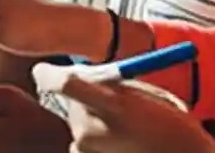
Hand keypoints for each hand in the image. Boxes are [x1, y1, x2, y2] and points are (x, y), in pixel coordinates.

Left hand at [55, 76, 214, 152]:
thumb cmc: (170, 124)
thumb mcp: (142, 94)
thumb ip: (108, 82)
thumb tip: (79, 72)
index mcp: (112, 103)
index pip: (62, 83)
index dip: (48, 73)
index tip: (44, 69)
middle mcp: (92, 129)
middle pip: (71, 102)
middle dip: (85, 100)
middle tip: (111, 104)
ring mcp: (86, 149)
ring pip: (78, 124)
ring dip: (92, 123)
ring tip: (123, 129)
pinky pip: (80, 145)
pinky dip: (94, 144)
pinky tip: (119, 144)